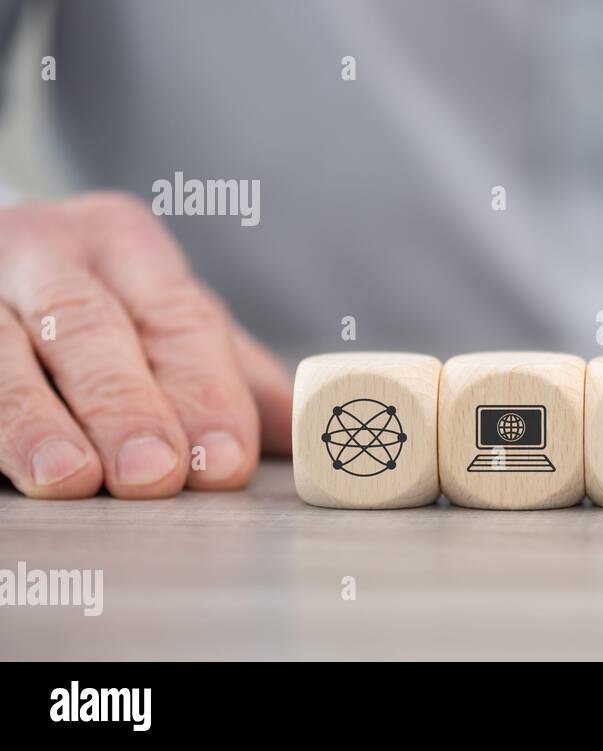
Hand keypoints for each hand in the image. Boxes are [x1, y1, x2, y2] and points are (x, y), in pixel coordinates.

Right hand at [0, 192, 291, 498]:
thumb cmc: (100, 309)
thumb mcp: (166, 323)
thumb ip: (233, 377)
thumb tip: (311, 429)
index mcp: (125, 243)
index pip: (178, 318)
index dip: (205, 393)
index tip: (225, 461)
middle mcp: (45, 250)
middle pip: (90, 327)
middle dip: (125, 406)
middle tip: (153, 475)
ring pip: (2, 350)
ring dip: (35, 420)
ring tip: (70, 478)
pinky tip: (3, 468)